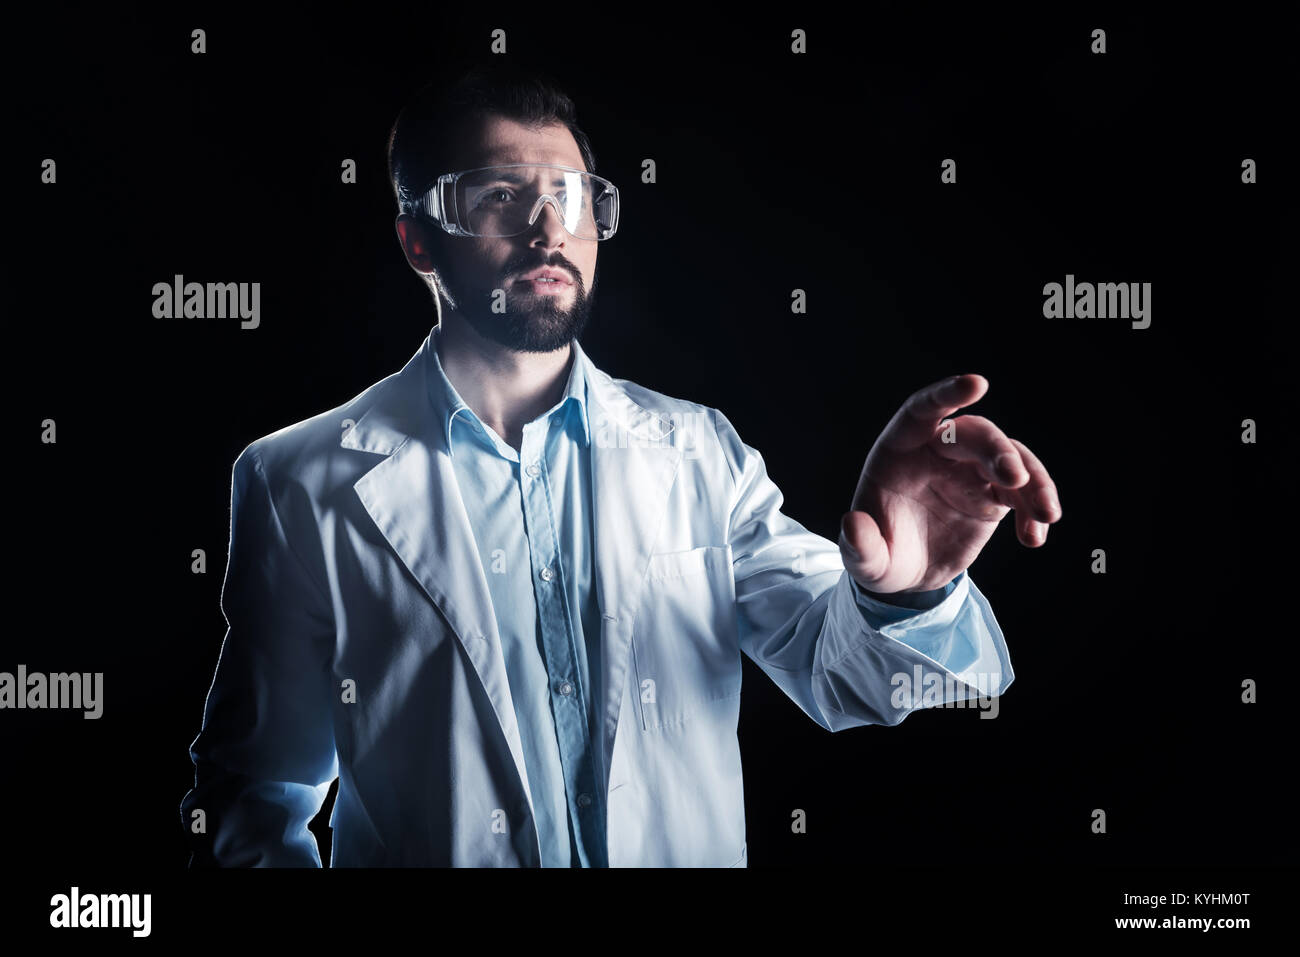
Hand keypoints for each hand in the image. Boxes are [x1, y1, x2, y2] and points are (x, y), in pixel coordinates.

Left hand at [839, 374, 1060, 594]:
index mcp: (899, 451)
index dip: (945, 395)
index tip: (976, 384)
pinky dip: (1034, 509)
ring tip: (1046, 515)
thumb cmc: (881, 557)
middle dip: (999, 451)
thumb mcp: (866, 560)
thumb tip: (851, 527)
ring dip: (1033, 480)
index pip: (921, 411)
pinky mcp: (993, 494)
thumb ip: (859, 545)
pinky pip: (1023, 491)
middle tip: (1015, 480)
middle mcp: (937, 452)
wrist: (909, 576)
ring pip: (1010, 457)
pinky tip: (1034, 538)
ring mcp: (969, 470)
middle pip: (975, 434)